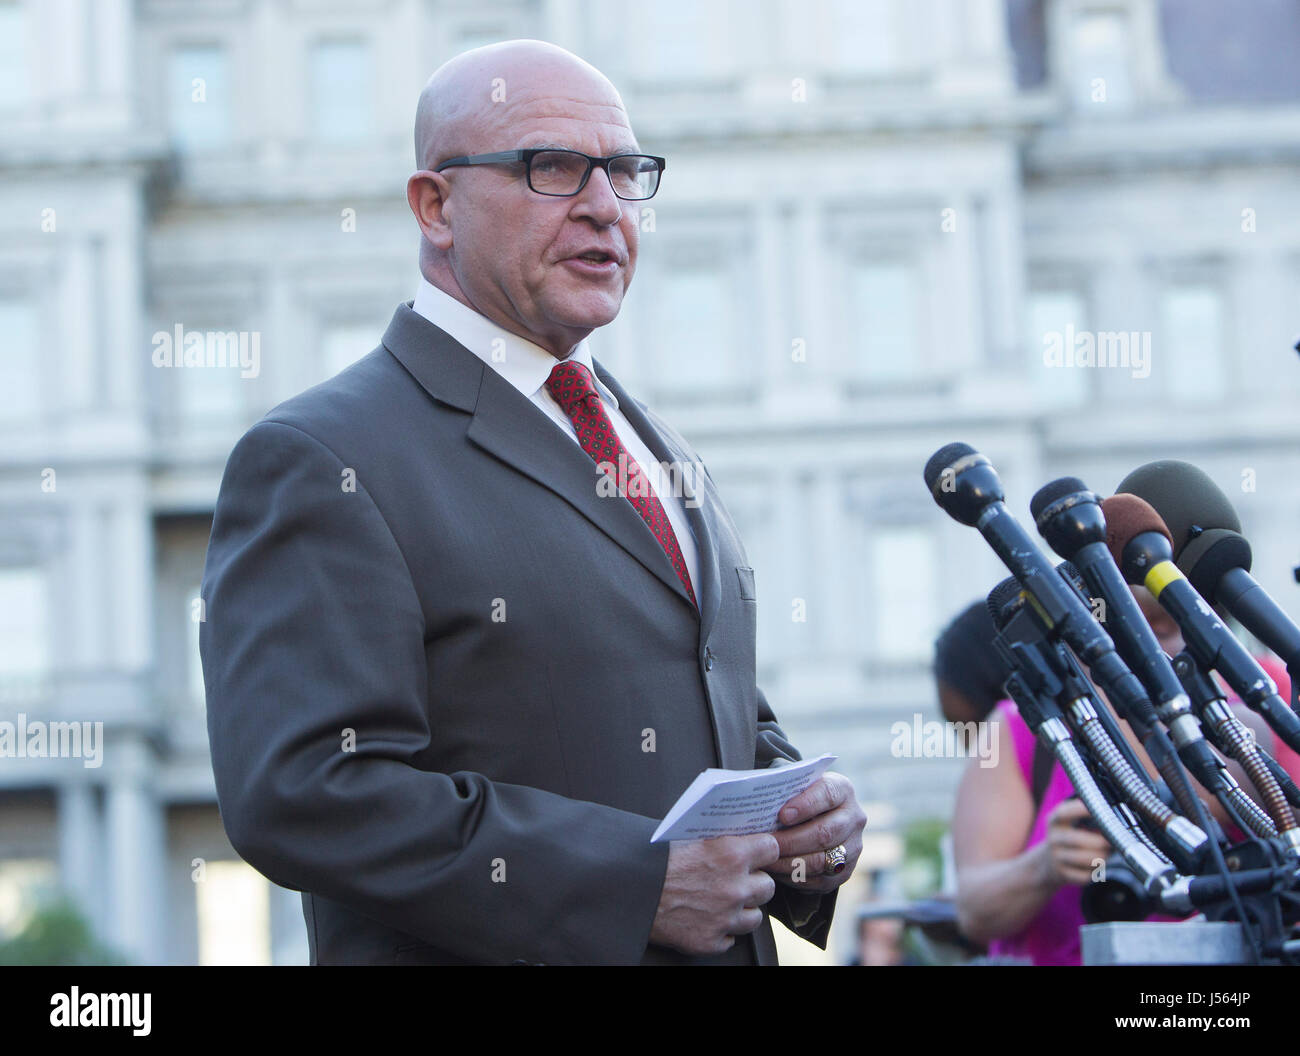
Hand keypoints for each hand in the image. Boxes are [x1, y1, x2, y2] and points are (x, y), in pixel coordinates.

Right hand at [649, 833, 779, 955]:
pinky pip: (731, 939)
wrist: (631, 891)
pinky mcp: (711, 941)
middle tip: (738, 880)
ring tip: (723, 903)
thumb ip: (721, 842)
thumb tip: (740, 838)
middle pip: (768, 887)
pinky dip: (721, 931)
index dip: (764, 851)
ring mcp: (725, 918)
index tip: (759, 854)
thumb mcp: (691, 838)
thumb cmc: (655, 861)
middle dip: (754, 883)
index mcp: (731, 855)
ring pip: (755, 917)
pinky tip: (707, 920)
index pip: (772, 849)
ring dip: (742, 910)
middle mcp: (734, 888)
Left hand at [768, 772, 866, 893]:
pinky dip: (795, 878)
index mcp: (842, 789)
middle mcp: (853, 817)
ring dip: (790, 862)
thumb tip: (757, 803)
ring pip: (822, 860)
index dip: (805, 805)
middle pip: (824, 833)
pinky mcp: (845, 871)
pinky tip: (776, 872)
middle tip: (765, 844)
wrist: (814, 819)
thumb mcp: (795, 789)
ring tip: (766, 860)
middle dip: (791, 841)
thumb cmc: (797, 799)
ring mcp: (852, 846)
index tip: (782, 816)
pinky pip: (819, 880)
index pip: (827, 794)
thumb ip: (785, 793)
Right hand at [1041, 797, 1111, 887]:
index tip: (1101, 810)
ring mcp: (1056, 858)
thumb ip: (1084, 815)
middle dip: (1101, 842)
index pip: (1064, 813)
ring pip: (1085, 859)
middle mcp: (1053, 839)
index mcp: (1054, 821)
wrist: (1048, 862)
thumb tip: (1112, 814)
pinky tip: (1097, 866)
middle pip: (1078, 840)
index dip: (1081, 811)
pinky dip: (1096, 871)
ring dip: (1102, 857)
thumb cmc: (1068, 837)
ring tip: (1107, 853)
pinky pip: (1086, 875)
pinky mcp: (1062, 874)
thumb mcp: (1068, 823)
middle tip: (1113, 842)